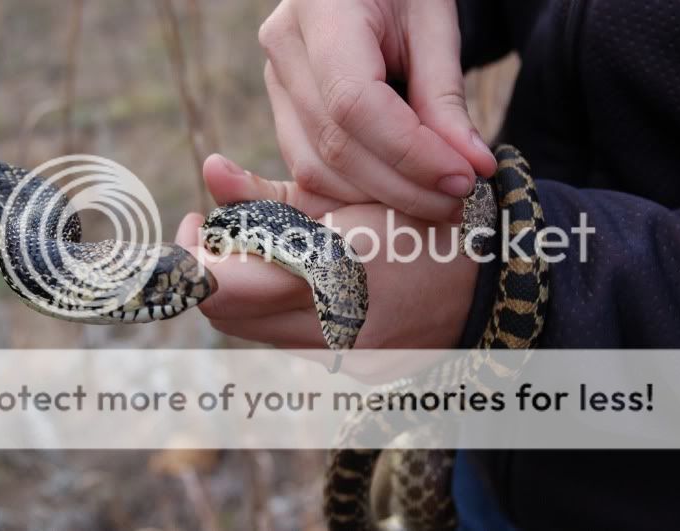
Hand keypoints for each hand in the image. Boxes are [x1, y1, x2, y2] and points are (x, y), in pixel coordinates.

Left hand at [175, 155, 478, 379]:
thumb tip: (210, 170)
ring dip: (252, 294)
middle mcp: (333, 327)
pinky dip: (288, 313)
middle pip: (231, 316)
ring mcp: (347, 358)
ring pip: (260, 332)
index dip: (191, 263)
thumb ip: (269, 192)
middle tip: (224, 237)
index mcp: (330, 270)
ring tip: (275, 254)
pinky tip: (313, 282)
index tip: (194, 227)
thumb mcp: (344, 194)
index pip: (223, 289)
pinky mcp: (359, 372)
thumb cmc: (415, 221)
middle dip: (216, 275)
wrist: (488, 277)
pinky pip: (297, 343)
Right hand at [258, 0, 496, 220]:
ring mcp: (275, 82)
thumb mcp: (434, 22)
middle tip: (457, 202)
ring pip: (317, 168)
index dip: (410, 153)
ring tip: (435, 198)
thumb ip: (446, 96)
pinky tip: (398, 191)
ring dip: (380, 197)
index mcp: (321, 9)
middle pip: (336, 146)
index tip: (461, 178)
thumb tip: (473, 167)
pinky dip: (356, 191)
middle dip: (403, 186)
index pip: (355, 104)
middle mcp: (285, 48)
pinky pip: (310, 168)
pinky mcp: (281, 109)